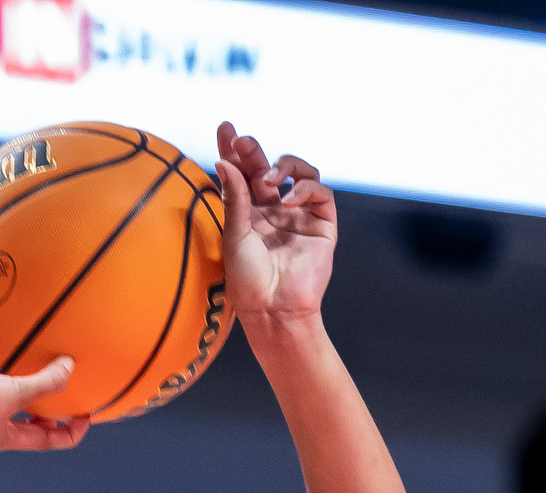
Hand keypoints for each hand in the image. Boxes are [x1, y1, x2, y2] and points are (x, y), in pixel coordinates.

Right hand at [0, 331, 88, 452]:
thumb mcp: (15, 395)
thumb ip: (45, 382)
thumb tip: (69, 367)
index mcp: (6, 435)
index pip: (47, 440)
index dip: (69, 432)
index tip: (84, 416)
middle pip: (20, 417)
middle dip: (40, 407)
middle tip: (60, 390)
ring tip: (13, 358)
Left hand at [215, 124, 336, 324]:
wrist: (273, 310)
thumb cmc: (248, 282)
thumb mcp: (235, 235)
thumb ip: (234, 197)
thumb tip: (223, 160)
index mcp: (249, 215)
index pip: (242, 175)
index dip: (235, 151)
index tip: (224, 129)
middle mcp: (274, 212)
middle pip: (266, 169)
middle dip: (254, 151)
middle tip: (242, 141)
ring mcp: (299, 216)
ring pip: (298, 173)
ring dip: (283, 167)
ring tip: (268, 180)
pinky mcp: (321, 224)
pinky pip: (320, 193)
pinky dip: (305, 188)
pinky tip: (289, 199)